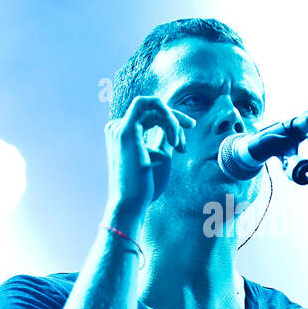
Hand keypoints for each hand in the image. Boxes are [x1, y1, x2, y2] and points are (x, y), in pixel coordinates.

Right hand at [104, 96, 195, 220]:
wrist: (131, 203)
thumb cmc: (146, 186)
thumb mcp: (160, 158)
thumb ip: (165, 140)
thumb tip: (174, 129)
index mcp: (123, 133)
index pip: (150, 117)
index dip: (171, 122)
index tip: (183, 141)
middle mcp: (117, 127)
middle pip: (153, 110)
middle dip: (175, 119)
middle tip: (190, 130)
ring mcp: (119, 127)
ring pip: (154, 106)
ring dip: (173, 121)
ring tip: (179, 145)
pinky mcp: (126, 130)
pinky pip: (150, 105)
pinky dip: (168, 116)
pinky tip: (175, 137)